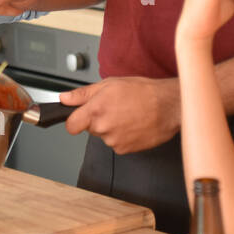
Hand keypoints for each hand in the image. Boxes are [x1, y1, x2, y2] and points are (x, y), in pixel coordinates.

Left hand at [60, 77, 179, 153]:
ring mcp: (114, 141)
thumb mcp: (110, 84)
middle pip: (90, 129)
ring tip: (128, 115)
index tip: (79, 117)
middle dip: (98, 119)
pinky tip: (133, 124)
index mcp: (96, 109)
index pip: (71, 125)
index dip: (74, 120)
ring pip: (104, 136)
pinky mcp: (125, 150)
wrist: (169, 106)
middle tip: (114, 108)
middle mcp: (103, 127)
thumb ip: (83, 94)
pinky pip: (117, 143)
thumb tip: (65, 98)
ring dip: (112, 128)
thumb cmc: (144, 92)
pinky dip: (123, 136)